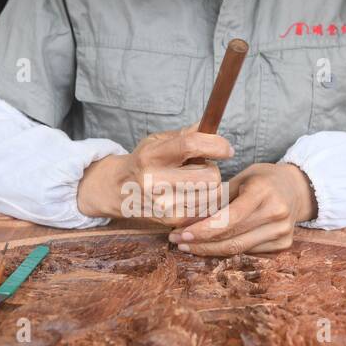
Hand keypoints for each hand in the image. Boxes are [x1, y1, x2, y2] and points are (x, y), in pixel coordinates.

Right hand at [77, 126, 231, 224]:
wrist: (119, 191)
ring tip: (193, 181)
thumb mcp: (157, 142)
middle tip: (201, 168)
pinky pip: (207, 209)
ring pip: (213, 194)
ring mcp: (163, 204)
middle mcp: (155, 181)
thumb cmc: (144, 162)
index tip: (226, 149)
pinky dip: (205, 200)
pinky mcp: (172, 220)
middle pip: (210, 175)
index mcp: (151, 155)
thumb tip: (211, 125)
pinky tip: (192, 195)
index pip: (191, 145)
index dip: (216, 145)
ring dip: (210, 186)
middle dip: (212, 169)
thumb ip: (185, 134)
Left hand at [167, 162, 317, 255]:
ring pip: (239, 249)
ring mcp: (283, 232)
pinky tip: (212, 245)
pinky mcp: (284, 245)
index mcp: (264, 192)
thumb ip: (217, 197)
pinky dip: (228, 250)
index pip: (230, 218)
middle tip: (177, 241)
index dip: (204, 230)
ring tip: (188, 245)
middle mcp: (277, 214)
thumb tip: (186, 215)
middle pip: (232, 238)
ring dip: (210, 250)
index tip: (181, 233)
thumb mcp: (241, 178)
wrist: (296, 189)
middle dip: (201, 243)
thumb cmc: (263, 180)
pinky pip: (249, 252)